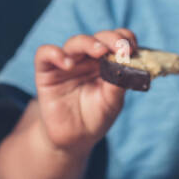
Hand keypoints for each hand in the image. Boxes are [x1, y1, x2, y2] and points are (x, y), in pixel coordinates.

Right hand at [33, 29, 137, 151]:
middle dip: (111, 39)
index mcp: (106, 63)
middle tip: (121, 49)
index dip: (125, 39)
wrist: (73, 139)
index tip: (133, 49)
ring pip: (75, 42)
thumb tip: (127, 64)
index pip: (116, 41)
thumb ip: (118, 83)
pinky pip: (45, 54)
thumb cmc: (95, 118)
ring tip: (100, 52)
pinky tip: (67, 64)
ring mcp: (66, 64)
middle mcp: (86, 59)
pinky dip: (55, 53)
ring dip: (88, 43)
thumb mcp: (112, 102)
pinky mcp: (46, 72)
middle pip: (98, 38)